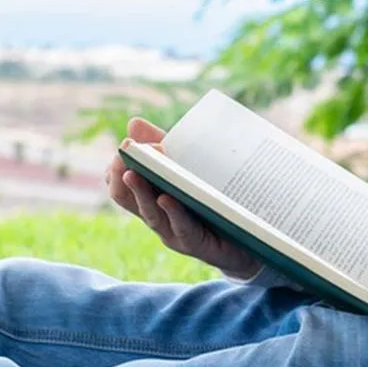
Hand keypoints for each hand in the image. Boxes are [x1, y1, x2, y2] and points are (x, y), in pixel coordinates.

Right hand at [105, 117, 261, 277]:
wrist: (250, 238)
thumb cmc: (214, 200)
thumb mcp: (190, 168)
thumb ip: (166, 147)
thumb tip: (133, 122)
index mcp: (153, 199)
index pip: (123, 185)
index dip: (117, 168)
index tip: (124, 146)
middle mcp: (159, 217)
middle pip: (130, 200)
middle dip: (123, 177)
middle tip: (121, 156)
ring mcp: (175, 233)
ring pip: (152, 214)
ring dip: (141, 193)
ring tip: (131, 174)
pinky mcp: (196, 244)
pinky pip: (182, 228)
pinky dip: (173, 213)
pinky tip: (166, 198)